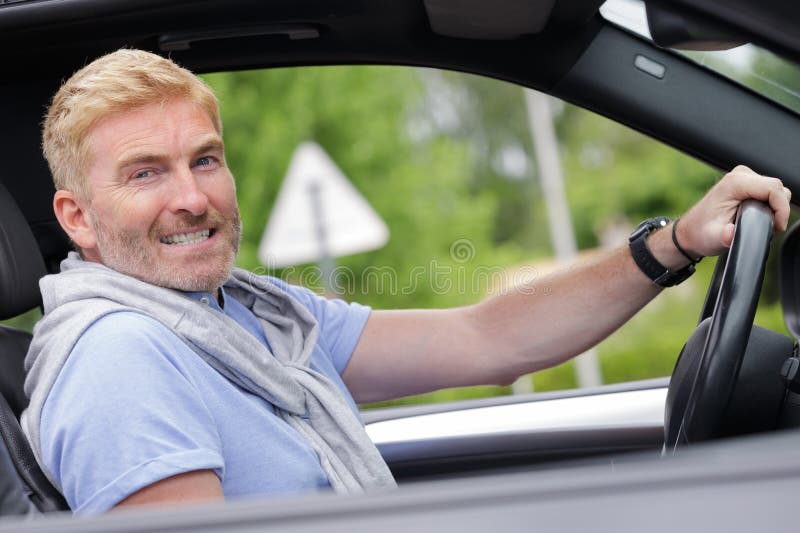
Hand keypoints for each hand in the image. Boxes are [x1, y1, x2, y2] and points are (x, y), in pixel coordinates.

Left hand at [677, 165, 791, 257]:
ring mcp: (744, 178)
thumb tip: (730, 234)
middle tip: (768, 229)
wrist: (690, 232)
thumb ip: (725, 236)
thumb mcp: (713, 239)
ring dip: (775, 209)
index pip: (773, 189)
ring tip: (762, 225)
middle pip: (778, 188)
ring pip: (776, 190)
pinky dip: (770, 206)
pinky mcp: (747, 184)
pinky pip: (770, 192)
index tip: (777, 226)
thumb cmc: (700, 233)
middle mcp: (740, 176)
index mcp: (734, 183)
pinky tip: (759, 218)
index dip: (781, 209)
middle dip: (779, 210)